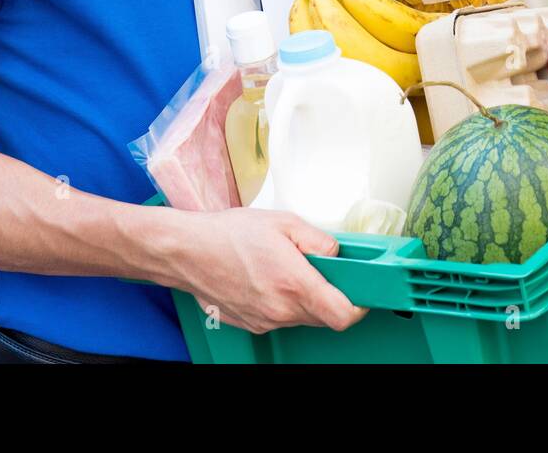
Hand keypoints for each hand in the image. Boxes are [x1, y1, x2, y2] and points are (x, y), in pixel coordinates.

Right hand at [173, 208, 367, 334]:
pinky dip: (283, 302)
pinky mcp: (252, 324)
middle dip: (330, 295)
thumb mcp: (283, 222)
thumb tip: (337, 253)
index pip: (343, 315)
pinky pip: (280, 318)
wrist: (187, 251)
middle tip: (321, 269)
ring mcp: (265, 321)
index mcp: (294, 284)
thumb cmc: (228, 234)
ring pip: (302, 318)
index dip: (359, 306)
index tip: (360, 292)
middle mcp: (281, 310)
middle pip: (325, 317)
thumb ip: (318, 240)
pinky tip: (268, 278)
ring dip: (305, 298)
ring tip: (287, 268)